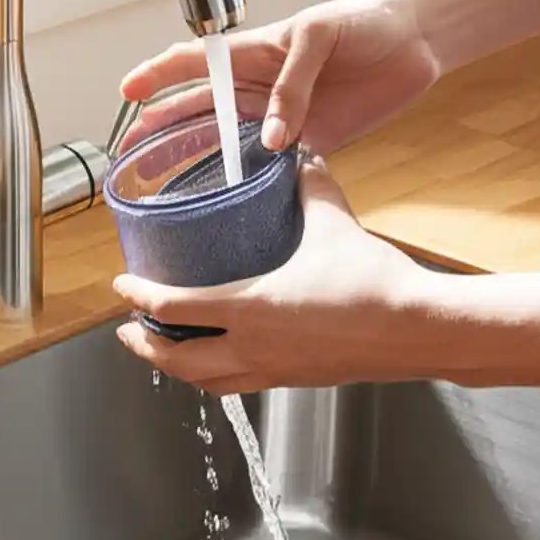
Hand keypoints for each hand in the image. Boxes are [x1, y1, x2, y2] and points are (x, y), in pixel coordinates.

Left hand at [112, 157, 424, 393]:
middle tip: (127, 328)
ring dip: (175, 368)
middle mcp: (253, 347)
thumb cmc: (375, 281)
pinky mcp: (296, 380)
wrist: (419, 329)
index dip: (138, 295)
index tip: (121, 284)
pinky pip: (239, 384)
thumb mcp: (333, 221)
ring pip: (206, 382)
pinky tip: (221, 359)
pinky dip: (215, 376)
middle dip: (144, 345)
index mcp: (249, 308)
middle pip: (176, 360)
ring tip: (163, 351)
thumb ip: (310, 185)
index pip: (172, 307)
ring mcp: (274, 369)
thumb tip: (300, 155)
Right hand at [118, 0, 440, 154]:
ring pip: (228, 142)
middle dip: (163, 128)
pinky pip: (275, 165)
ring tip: (163, 178)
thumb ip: (292, 84)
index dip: (159, 75)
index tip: (129, 92)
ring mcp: (284, 117)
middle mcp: (261, 88)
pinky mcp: (313, 140)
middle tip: (132, 152)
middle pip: (200, 110)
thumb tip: (272, 136)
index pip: (195, 62)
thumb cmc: (366, 21)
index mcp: (256, 52)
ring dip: (196, 159)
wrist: (418, 40)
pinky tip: (230, 197)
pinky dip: (253, 181)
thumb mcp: (320, 35)